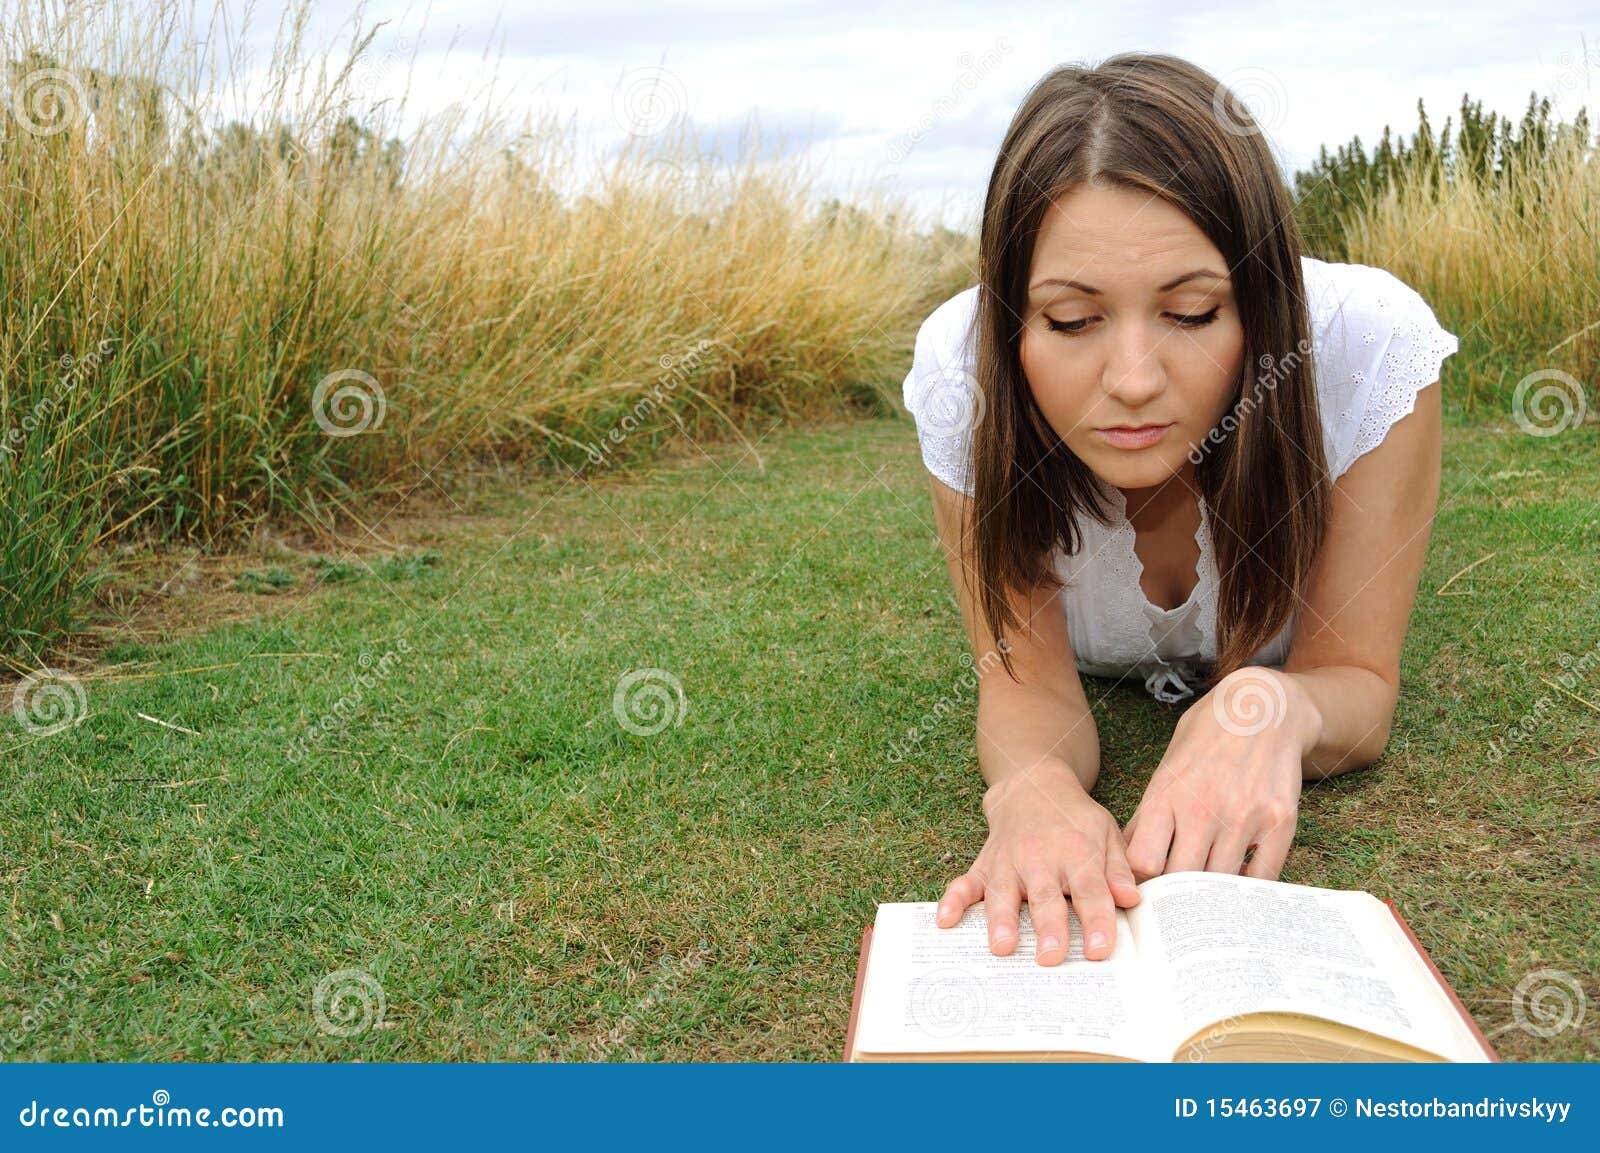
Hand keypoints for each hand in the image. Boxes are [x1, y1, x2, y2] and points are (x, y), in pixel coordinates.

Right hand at [937, 759, 1140, 964]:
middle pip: (1045, 896)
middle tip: (1050, 956)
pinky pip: (965, 883)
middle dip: (1047, 926)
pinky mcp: (984, 865)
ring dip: (1001, 919)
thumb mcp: (1106, 834)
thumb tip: (1131, 899)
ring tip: (1002, 946)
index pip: (1090, 890)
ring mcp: (1008, 862)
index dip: (1096, 920)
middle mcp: (1040, 858)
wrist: (1033, 785)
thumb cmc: (1075, 820)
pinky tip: (945, 920)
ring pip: (1003, 893)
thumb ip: (1118, 869)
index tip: (1100, 950)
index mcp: (1077, 852)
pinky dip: (953, 900)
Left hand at [1123, 667, 1317, 881]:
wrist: (1261, 709)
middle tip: (1174, 902)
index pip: (1143, 861)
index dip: (1140, 880)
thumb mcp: (1166, 769)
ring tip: (1204, 898)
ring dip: (1211, 895)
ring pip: (1221, 883)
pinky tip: (1238, 884)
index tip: (1144, 884)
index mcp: (1168, 796)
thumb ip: (1148, 815)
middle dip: (1175, 895)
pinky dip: (1248, 889)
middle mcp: (1205, 809)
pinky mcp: (1280, 823)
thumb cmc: (1205, 739)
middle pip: (1182, 880)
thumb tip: (1126, 860)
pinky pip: (1263, 878)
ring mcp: (1245, 817)